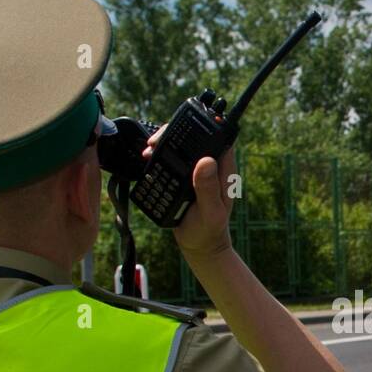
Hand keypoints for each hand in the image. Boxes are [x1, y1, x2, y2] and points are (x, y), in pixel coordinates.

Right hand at [140, 122, 237, 258]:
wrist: (200, 246)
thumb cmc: (210, 231)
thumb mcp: (211, 211)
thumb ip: (208, 188)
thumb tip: (206, 161)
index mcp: (223, 170)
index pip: (218, 136)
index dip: (204, 125)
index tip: (183, 127)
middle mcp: (210, 166)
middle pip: (194, 137)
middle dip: (174, 133)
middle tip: (155, 140)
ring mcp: (195, 171)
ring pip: (180, 146)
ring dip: (163, 143)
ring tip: (148, 150)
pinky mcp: (182, 177)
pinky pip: (170, 160)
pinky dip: (158, 156)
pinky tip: (148, 159)